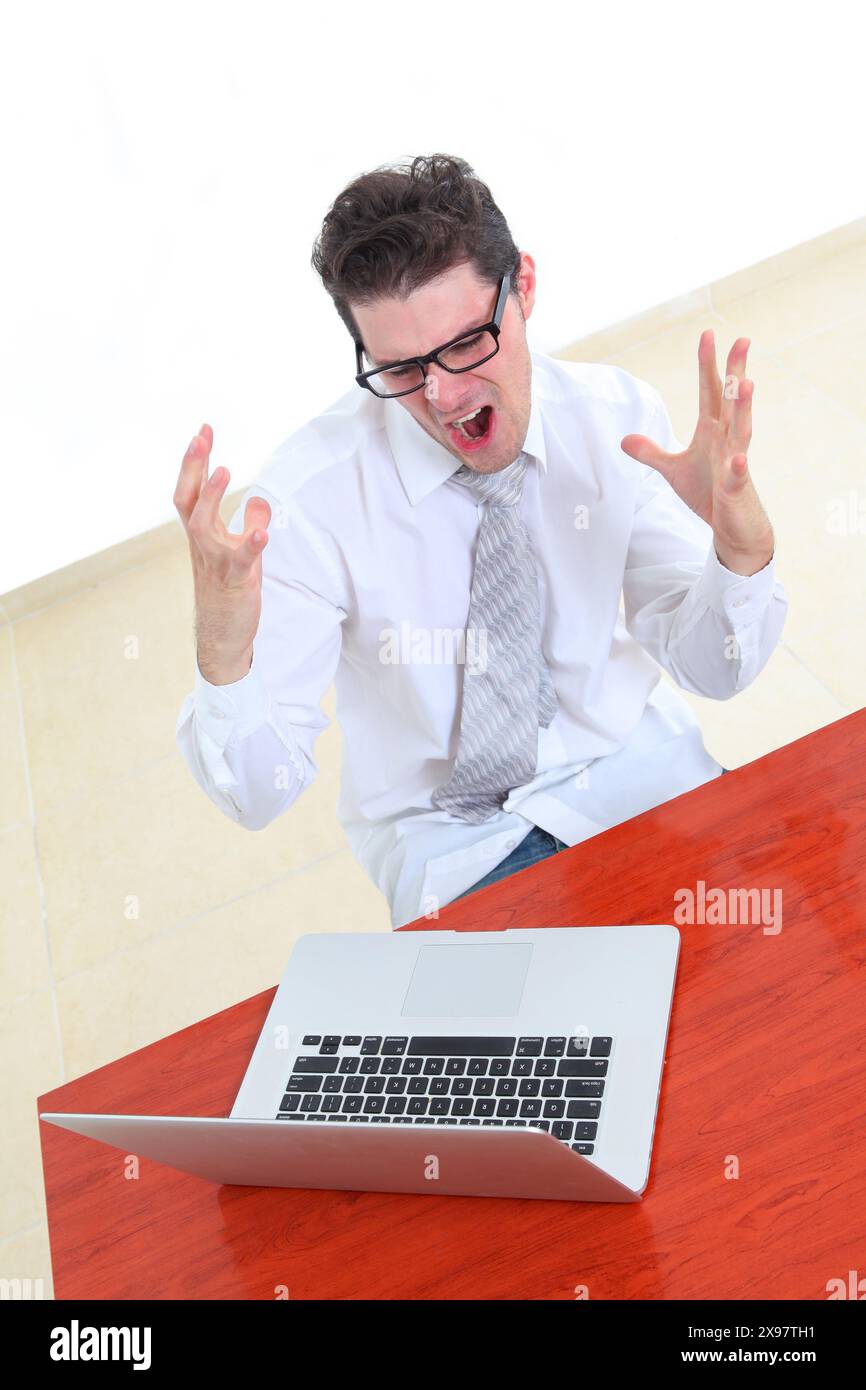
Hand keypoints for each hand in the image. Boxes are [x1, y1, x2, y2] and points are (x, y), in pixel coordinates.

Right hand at [173, 424, 271, 682]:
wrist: (221, 638)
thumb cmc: (229, 592)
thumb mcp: (241, 553)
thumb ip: (247, 524)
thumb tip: (258, 499)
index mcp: (202, 535)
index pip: (192, 491)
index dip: (195, 461)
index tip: (203, 430)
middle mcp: (203, 544)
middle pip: (189, 499)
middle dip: (194, 467)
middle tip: (201, 436)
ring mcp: (216, 562)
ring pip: (205, 526)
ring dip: (212, 497)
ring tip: (224, 470)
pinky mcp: (236, 581)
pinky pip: (240, 560)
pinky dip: (249, 544)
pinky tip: (261, 533)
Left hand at [620, 332, 774, 575]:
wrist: (732, 526)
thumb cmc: (708, 493)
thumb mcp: (673, 470)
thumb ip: (651, 452)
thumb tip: (625, 439)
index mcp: (712, 431)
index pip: (710, 392)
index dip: (707, 365)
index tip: (708, 335)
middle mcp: (727, 440)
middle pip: (731, 401)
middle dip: (736, 371)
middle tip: (742, 340)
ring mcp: (735, 463)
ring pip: (741, 430)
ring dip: (744, 408)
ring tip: (747, 382)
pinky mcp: (736, 489)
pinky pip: (737, 477)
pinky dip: (738, 468)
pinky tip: (739, 458)